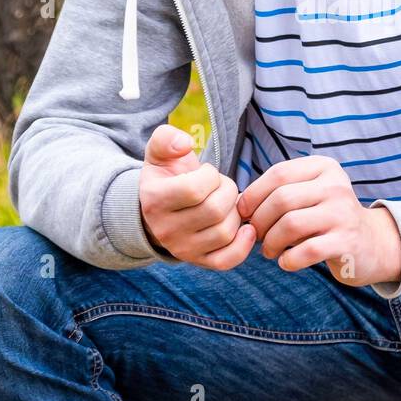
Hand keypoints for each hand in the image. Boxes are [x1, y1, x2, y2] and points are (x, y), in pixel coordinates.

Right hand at [138, 124, 254, 268]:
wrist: (161, 208)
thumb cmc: (168, 175)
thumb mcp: (160, 152)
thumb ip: (167, 139)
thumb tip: (184, 143)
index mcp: (155, 200)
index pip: (194, 189)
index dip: (211, 176)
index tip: (208, 172)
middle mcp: (166, 229)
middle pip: (215, 211)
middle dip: (228, 191)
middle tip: (222, 186)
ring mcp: (182, 249)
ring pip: (224, 232)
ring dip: (234, 213)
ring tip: (225, 203)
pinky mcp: (199, 261)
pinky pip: (227, 260)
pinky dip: (243, 245)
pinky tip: (246, 228)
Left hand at [234, 155, 400, 286]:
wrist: (371, 244)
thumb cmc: (326, 218)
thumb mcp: (309, 195)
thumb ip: (278, 192)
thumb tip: (237, 204)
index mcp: (324, 168)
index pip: (279, 173)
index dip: (254, 194)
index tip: (243, 213)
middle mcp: (336, 186)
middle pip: (282, 200)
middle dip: (259, 221)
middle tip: (255, 236)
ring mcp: (343, 214)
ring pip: (290, 224)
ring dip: (270, 242)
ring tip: (269, 250)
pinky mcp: (347, 242)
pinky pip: (305, 251)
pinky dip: (288, 259)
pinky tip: (286, 261)